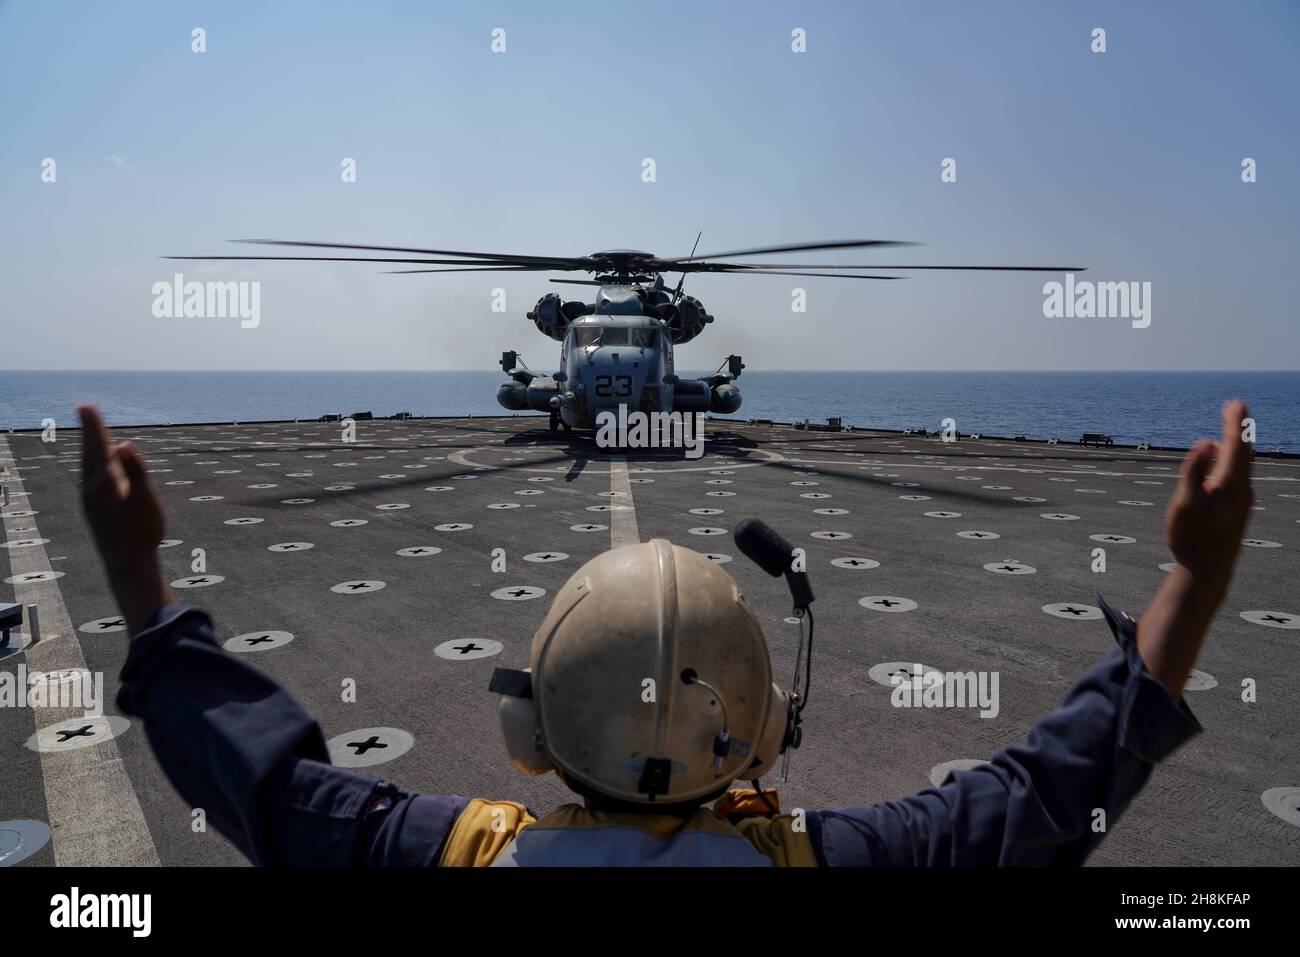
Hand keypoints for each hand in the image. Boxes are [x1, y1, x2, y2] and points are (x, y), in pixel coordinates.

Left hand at [78, 405, 172, 632]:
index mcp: (105, 482)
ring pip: (87, 467)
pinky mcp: (93, 511)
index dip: (94, 426)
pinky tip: (96, 470)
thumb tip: (123, 445)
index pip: (99, 446)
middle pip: (89, 453)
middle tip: (85, 411)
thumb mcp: (145, 499)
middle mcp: (92, 489)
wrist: (127, 563)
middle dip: (89, 431)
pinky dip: (92, 465)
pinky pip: (89, 479)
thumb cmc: (142, 531)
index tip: (87, 406)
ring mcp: (90, 501)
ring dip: (89, 448)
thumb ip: (136, 471)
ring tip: (90, 436)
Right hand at [1164, 399, 1253, 605]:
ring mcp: (1243, 500)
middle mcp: (1243, 489)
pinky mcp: (1239, 509)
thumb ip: (1194, 471)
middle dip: (1239, 428)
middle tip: (1236, 407)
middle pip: (1244, 452)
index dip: (1235, 423)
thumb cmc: (1191, 538)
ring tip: (1231, 429)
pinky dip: (1235, 459)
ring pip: (1244, 464)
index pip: (1235, 445)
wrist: (1207, 571)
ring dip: (1237, 443)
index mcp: (1230, 484)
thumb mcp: (1185, 503)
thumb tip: (1205, 442)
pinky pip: (1240, 475)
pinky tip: (1226, 462)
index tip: (1236, 403)